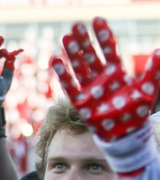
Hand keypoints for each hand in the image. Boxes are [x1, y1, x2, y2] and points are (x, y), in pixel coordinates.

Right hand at [51, 17, 159, 140]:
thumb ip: (153, 71)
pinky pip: (69, 85)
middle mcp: (100, 77)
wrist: (125, 132)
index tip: (97, 20)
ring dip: (72, 53)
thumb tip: (159, 50)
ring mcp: (89, 88)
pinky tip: (55, 60)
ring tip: (66, 37)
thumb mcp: (148, 89)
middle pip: (90, 55)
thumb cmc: (137, 110)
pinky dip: (62, 73)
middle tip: (76, 25)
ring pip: (79, 66)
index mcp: (116, 72)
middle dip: (84, 40)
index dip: (102, 35)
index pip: (108, 49)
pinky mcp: (79, 101)